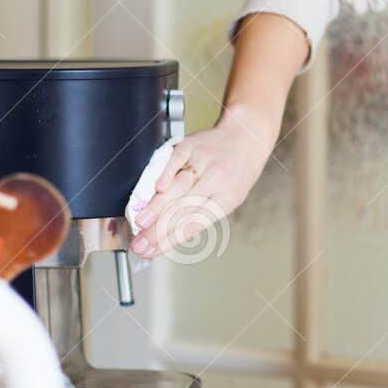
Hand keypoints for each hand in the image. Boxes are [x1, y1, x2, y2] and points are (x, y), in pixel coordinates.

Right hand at [129, 105, 276, 259]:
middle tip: (140, 244)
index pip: (194, 224)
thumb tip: (170, 235)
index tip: (151, 251)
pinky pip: (176, 160)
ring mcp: (203, 162)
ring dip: (159, 206)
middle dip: (159, 230)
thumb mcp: (229, 197)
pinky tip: (157, 189)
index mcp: (226, 199)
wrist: (247, 136)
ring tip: (142, 223)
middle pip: (183, 209)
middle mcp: (216, 181)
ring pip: (179, 187)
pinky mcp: (192, 145)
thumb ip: (201, 214)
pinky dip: (167, 174)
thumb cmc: (235, 171)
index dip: (171, 239)